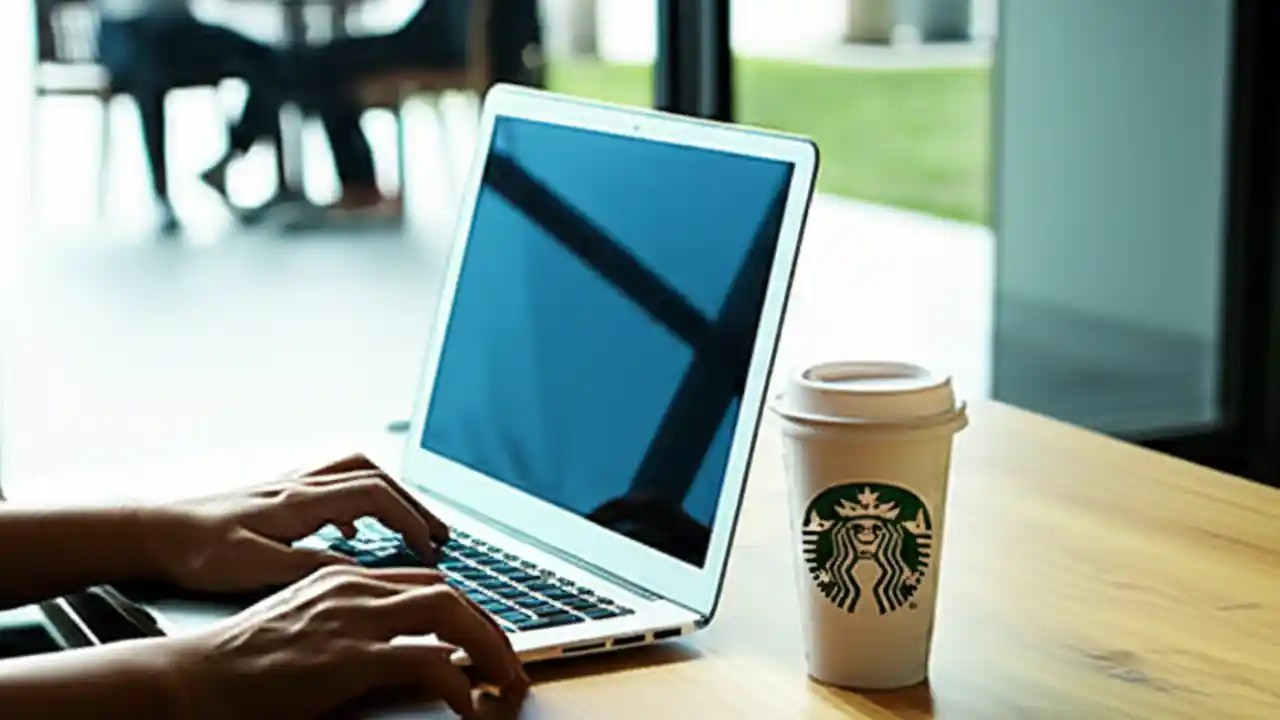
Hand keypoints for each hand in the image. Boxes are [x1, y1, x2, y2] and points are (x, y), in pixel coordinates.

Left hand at [139, 458, 448, 592]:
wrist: (152, 532)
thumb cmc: (196, 551)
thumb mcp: (255, 568)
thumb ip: (310, 567)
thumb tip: (361, 570)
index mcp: (300, 501)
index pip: (376, 496)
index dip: (411, 520)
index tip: (430, 547)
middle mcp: (299, 484)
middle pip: (376, 477)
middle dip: (414, 504)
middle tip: (439, 532)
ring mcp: (288, 485)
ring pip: (356, 474)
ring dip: (390, 496)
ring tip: (409, 523)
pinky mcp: (276, 495)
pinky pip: (332, 485)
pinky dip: (356, 504)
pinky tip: (352, 533)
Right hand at [169, 566, 528, 718]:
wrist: (189, 680)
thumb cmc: (240, 665)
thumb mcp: (305, 632)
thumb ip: (352, 631)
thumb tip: (400, 657)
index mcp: (344, 580)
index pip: (427, 583)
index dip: (468, 612)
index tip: (488, 643)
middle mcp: (354, 589)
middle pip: (449, 592)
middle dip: (491, 629)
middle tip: (513, 666)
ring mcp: (351, 619)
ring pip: (449, 613)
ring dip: (489, 648)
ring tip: (506, 683)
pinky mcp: (345, 657)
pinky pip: (425, 661)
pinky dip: (456, 681)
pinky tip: (465, 704)